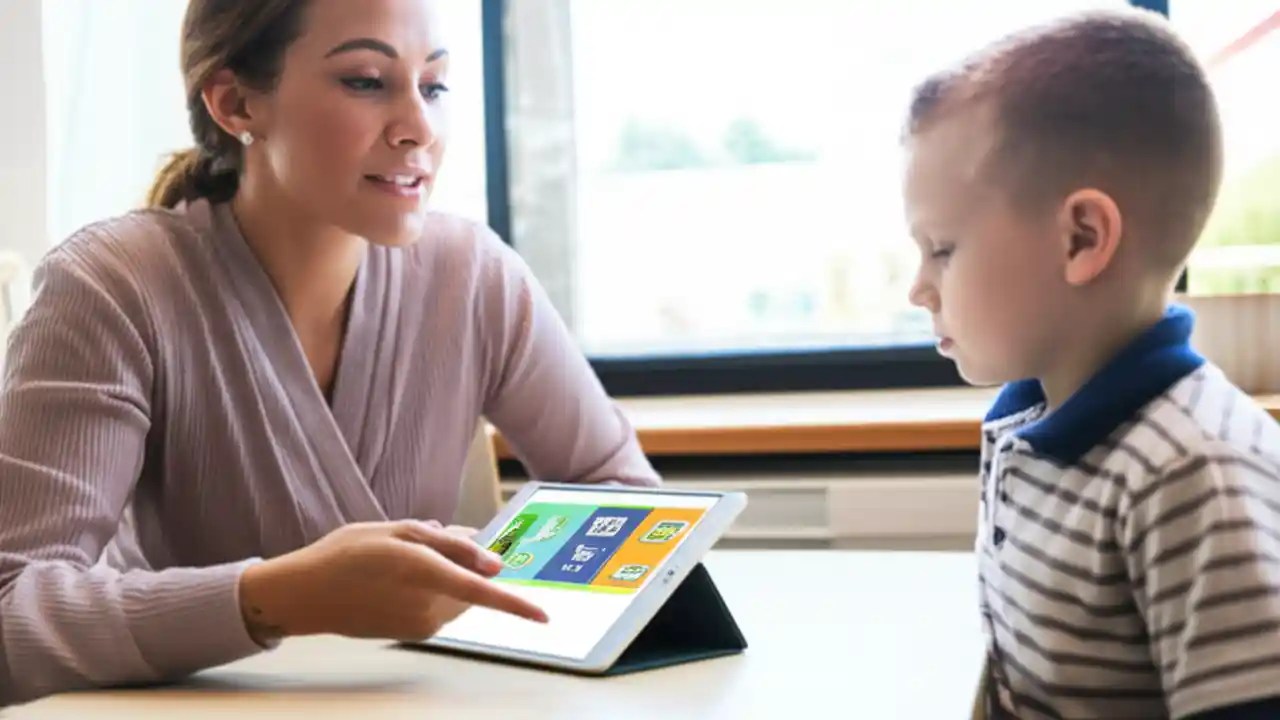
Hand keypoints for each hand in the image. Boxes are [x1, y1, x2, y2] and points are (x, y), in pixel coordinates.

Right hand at [239, 520, 546, 644]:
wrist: (306, 594)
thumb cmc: (347, 554)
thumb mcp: (398, 530)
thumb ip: (450, 543)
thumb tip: (491, 562)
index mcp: (422, 573)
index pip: (480, 591)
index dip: (515, 603)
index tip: (542, 614)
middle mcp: (425, 605)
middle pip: (472, 586)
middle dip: (467, 565)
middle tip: (430, 542)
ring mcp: (419, 624)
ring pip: (459, 597)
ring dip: (450, 578)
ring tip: (404, 562)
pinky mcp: (413, 634)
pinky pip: (442, 608)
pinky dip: (436, 591)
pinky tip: (400, 580)